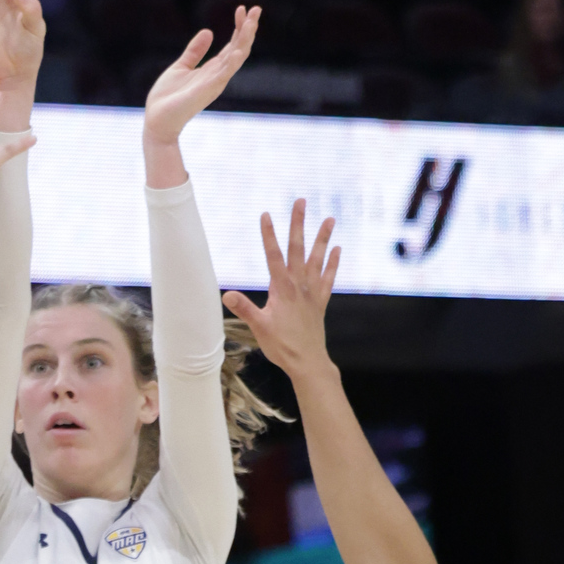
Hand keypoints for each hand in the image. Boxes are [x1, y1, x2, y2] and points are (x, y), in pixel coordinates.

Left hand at [142, 7, 260, 147]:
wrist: (157, 120)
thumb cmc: (168, 97)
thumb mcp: (181, 66)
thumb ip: (195, 51)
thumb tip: (208, 31)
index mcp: (212, 69)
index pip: (233, 45)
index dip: (239, 26)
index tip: (241, 8)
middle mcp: (218, 75)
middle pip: (240, 48)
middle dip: (248, 29)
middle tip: (257, 8)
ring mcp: (214, 83)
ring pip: (236, 58)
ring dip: (244, 40)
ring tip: (251, 23)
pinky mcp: (206, 90)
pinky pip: (223, 75)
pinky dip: (232, 63)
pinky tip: (238, 50)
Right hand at [222, 200, 340, 388]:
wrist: (307, 362)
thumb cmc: (282, 346)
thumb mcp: (259, 327)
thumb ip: (244, 308)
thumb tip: (226, 294)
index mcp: (282, 289)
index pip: (274, 256)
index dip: (269, 235)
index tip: (266, 214)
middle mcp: (299, 286)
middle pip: (298, 249)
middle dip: (298, 224)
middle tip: (301, 201)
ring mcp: (312, 292)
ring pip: (318, 259)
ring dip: (323, 238)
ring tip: (329, 218)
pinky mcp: (320, 302)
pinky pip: (328, 278)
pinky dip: (333, 263)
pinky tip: (337, 249)